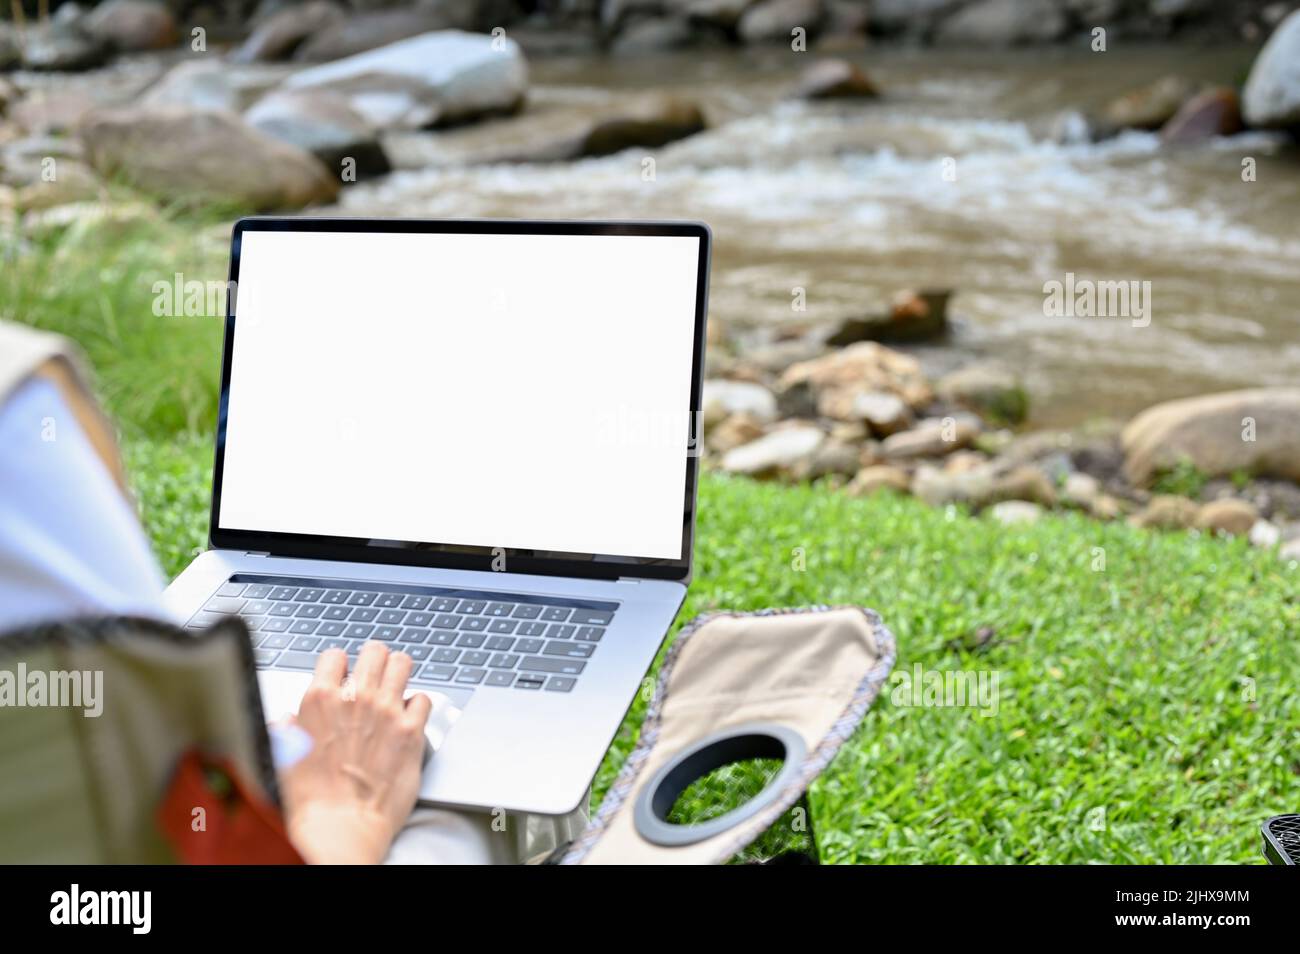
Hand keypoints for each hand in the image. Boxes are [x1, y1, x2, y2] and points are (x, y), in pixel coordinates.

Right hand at [279, 643, 431, 863]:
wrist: (340, 826)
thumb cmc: (311, 798)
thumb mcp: (282, 754)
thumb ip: (287, 727)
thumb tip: (289, 720)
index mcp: (320, 699)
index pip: (335, 655)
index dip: (340, 666)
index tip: (343, 676)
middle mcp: (355, 698)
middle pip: (374, 651)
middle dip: (374, 661)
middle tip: (374, 676)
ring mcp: (387, 711)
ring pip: (402, 663)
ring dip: (399, 674)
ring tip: (396, 687)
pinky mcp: (412, 730)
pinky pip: (423, 699)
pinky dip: (417, 706)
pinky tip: (409, 719)